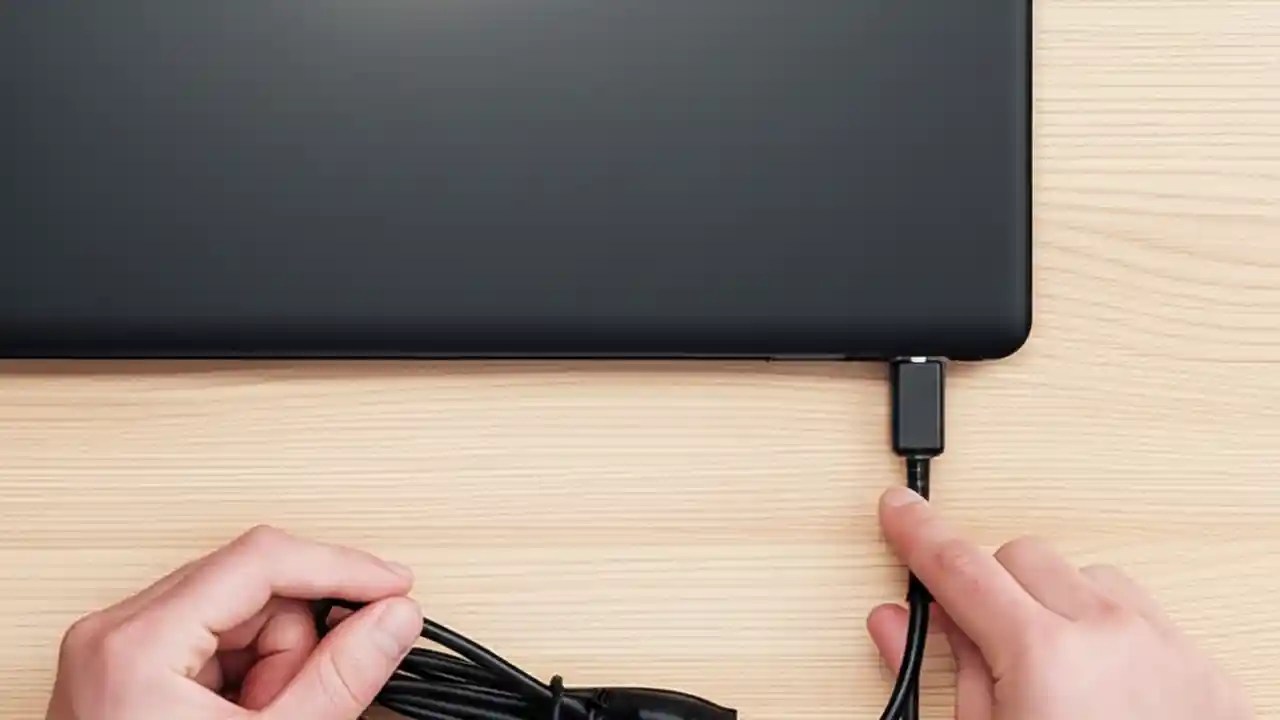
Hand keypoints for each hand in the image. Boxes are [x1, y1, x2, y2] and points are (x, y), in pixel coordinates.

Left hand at [47, 526, 422, 719]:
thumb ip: (340, 678)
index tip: (393, 586)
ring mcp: (115, 649)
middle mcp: (115, 632)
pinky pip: (212, 639)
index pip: (261, 561)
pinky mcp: (124, 666)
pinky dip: (243, 676)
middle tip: (293, 705)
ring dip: (271, 665)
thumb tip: (393, 619)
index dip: (340, 568)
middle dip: (294, 644)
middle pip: (252, 588)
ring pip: (237, 612)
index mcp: (137, 644)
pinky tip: (239, 718)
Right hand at [867, 488, 1252, 719]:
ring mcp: (1160, 642)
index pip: (958, 565)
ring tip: (1045, 669)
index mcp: (1041, 655)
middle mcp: (1106, 632)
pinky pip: (1136, 607)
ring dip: (1051, 604)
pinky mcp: (1200, 663)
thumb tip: (899, 623)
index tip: (900, 510)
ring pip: (1083, 576)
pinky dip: (1103, 625)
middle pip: (1020, 556)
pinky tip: (1095, 675)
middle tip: (976, 637)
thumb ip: (943, 672)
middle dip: (989, 585)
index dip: (917, 532)